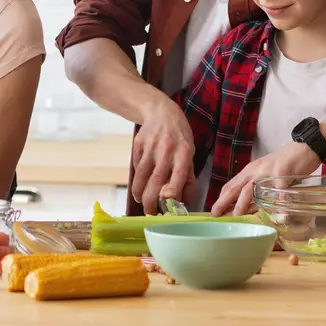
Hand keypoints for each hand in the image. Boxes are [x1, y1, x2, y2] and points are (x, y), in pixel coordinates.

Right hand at [131, 99, 196, 214]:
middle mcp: (167, 150)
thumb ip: (187, 178)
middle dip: (150, 201)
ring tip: (141, 201)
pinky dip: (136, 179)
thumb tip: (184, 202)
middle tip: (150, 212)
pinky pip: (135, 167)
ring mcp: (150, 146)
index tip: (167, 207)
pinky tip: (139, 184)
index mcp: (184, 153)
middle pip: (156, 180)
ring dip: (139, 193)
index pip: (178, 178)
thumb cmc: (179, 138)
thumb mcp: (189, 154)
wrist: (161, 112)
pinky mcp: (138, 144)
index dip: (171, 194)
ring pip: (141, 176)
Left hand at [211, 141, 321, 216]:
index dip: (221, 198)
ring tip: (237, 216)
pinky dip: (279, 206)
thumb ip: (258, 187)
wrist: (306, 146)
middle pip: (235, 188)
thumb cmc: (286, 162)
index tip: (214, 211)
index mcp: (250, 171)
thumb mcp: (267, 173)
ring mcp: (268, 172)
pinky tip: (280, 217)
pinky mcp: (283, 172)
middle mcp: (256, 171)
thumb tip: (249, 208)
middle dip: (223, 202)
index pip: (231, 185)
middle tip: (216, 215)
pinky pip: (279, 192)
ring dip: (242, 204)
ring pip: (251, 189)